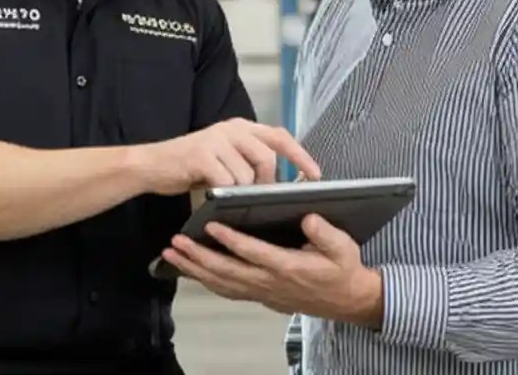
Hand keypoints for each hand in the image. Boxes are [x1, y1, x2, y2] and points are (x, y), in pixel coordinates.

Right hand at [135, 118, 321, 195]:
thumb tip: (280, 182)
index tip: (316, 174)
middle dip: (267, 181)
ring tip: (226, 194)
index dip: (300, 155)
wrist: (151, 165)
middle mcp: (231, 129)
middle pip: (267, 156)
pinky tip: (212, 192)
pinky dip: (224, 193)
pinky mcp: (202, 155)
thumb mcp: (224, 158)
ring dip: (241, 190)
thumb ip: (249, 160)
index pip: (280, 136)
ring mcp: (216, 140)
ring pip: (247, 173)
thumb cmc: (191, 167)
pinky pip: (227, 181)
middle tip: (257, 195)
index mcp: (241, 127)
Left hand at [161, 213, 383, 327]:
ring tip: (171, 254)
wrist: (346, 300)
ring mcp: (262, 291)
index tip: (211, 225)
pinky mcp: (259, 295)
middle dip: (198, 256)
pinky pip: (227, 290)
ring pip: (221, 283)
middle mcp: (270, 282)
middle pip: (227, 271)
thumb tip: (309, 217)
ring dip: (194, 269)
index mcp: (288, 267)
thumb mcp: (343, 247)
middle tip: (176, 242)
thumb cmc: (342, 269)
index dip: (231, 240)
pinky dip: (206, 281)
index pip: (253, 252)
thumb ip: (325, 233)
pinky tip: (190, 270)